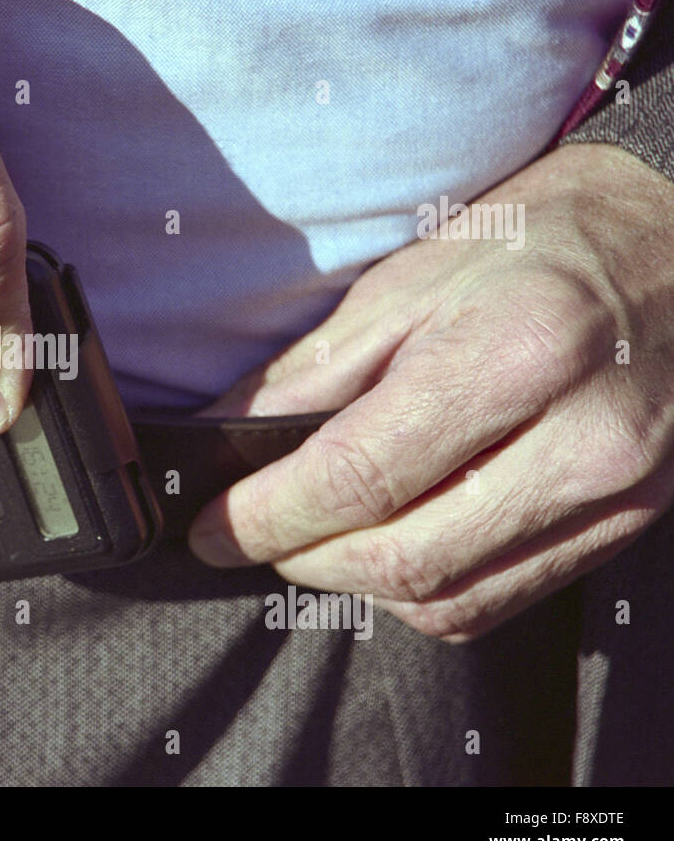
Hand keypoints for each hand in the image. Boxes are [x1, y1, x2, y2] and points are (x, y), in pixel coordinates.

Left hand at [188, 143, 673, 639]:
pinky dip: (422, 592)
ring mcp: (617, 495)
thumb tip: (228, 436)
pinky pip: (498, 600)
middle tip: (248, 534)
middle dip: (300, 557)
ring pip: (447, 598)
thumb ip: (318, 369)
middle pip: (401, 557)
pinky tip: (387, 548)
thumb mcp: (414, 275)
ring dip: (355, 583)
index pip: (360, 477)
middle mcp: (579, 441)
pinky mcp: (629, 524)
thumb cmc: (540, 240)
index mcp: (515, 355)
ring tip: (312, 538)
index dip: (268, 516)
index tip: (211, 529)